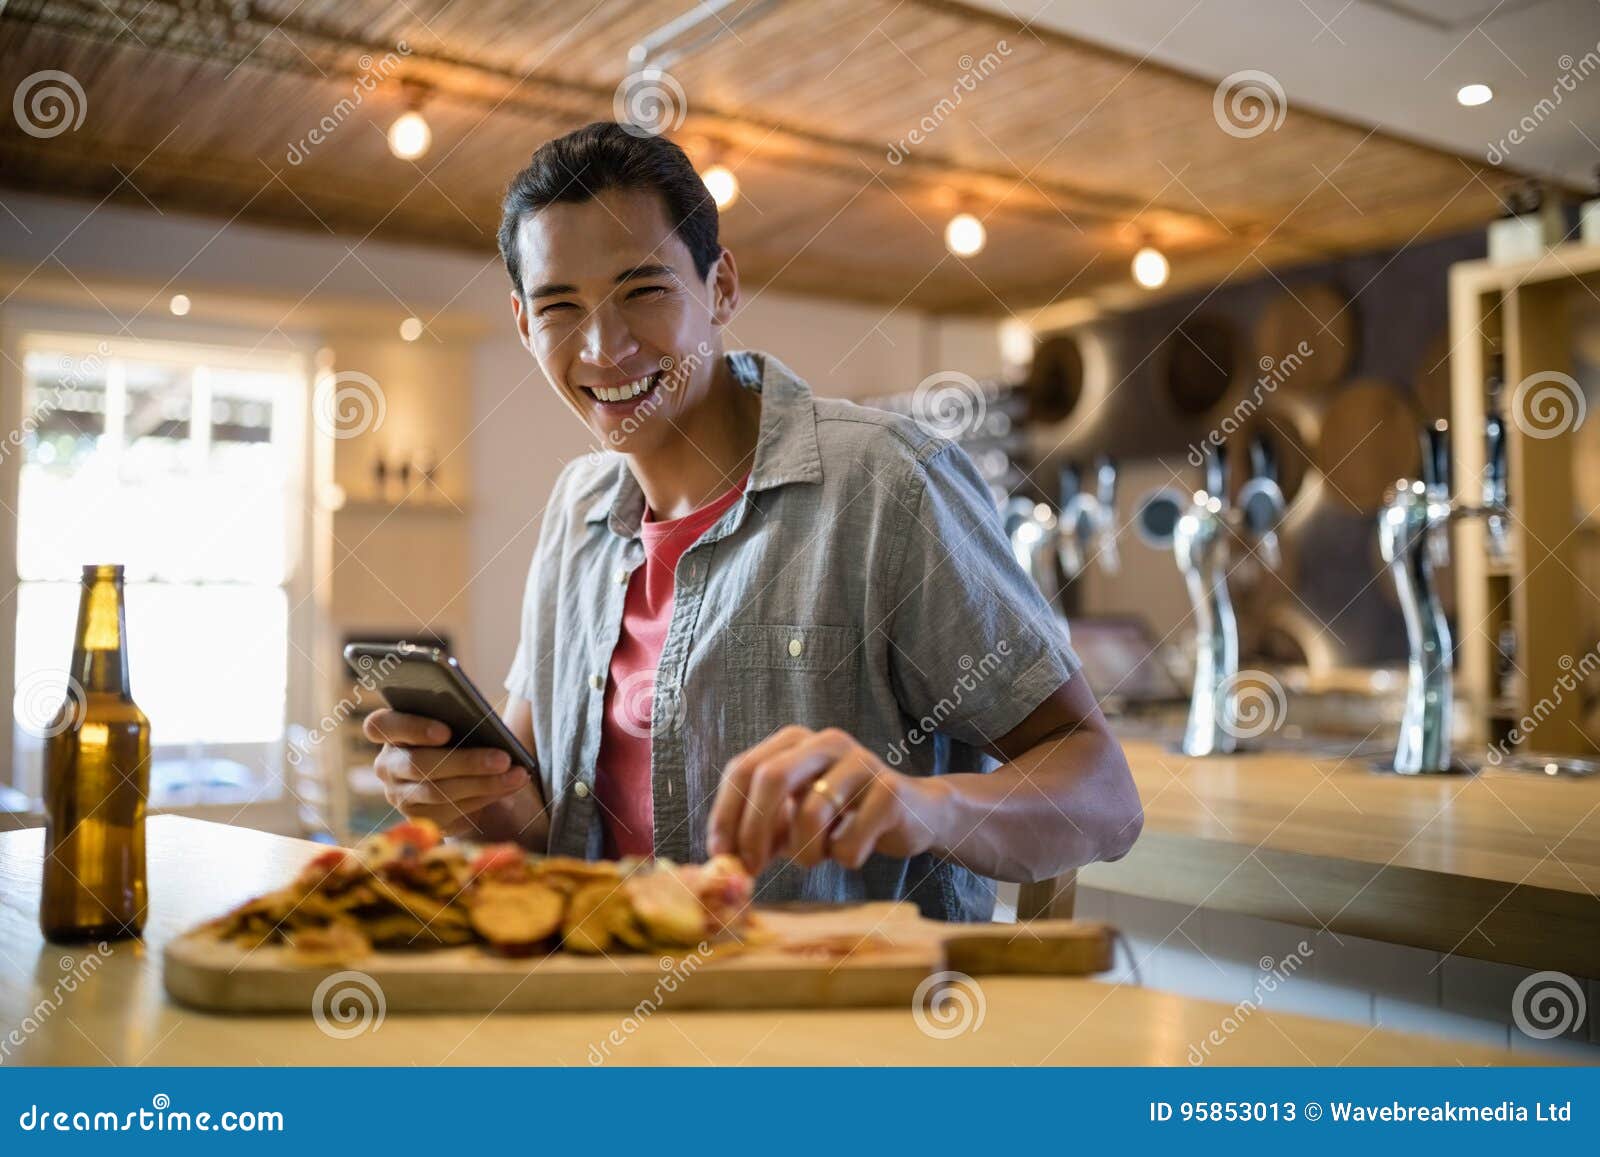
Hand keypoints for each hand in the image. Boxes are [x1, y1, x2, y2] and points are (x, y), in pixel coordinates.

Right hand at [364, 709, 541, 841]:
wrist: (461, 772)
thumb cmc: (459, 733)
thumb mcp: (455, 721)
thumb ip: (458, 716)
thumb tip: (486, 727)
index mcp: (388, 731)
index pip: (380, 725)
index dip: (411, 728)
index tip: (446, 731)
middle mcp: (386, 765)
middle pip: (419, 764)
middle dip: (466, 762)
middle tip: (504, 758)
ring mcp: (399, 795)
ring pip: (438, 792)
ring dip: (484, 784)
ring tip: (518, 775)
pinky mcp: (419, 818)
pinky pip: (452, 811)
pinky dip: (485, 797)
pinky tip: (510, 786)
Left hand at [707, 726, 947, 875]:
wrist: (914, 812)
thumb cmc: (842, 816)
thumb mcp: (794, 816)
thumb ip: (760, 828)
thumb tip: (721, 860)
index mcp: (794, 741)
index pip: (742, 769)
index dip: (726, 815)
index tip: (721, 855)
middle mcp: (825, 741)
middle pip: (771, 778)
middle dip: (754, 831)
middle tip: (753, 868)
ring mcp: (861, 762)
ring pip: (811, 813)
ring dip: (804, 853)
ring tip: (816, 858)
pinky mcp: (890, 791)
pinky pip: (850, 840)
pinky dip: (844, 858)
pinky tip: (854, 850)